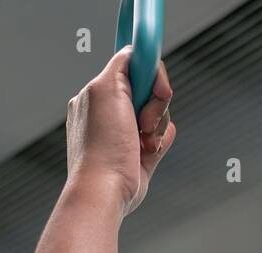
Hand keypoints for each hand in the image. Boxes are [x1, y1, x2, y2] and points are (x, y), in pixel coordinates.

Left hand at [65, 46, 174, 216]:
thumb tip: (136, 53)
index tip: (156, 87)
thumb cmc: (102, 146)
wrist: (105, 189)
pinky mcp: (141, 154)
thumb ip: (122, 63)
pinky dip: (161, 141)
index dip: (149, 74)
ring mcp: (126, 134)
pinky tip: (148, 152)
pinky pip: (163, 136)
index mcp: (98, 94)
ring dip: (157, 126)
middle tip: (141, 121)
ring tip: (142, 143)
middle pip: (150, 91)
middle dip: (154, 105)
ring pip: (159, 114)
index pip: (132, 68)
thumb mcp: (106, 88)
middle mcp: (111, 112)